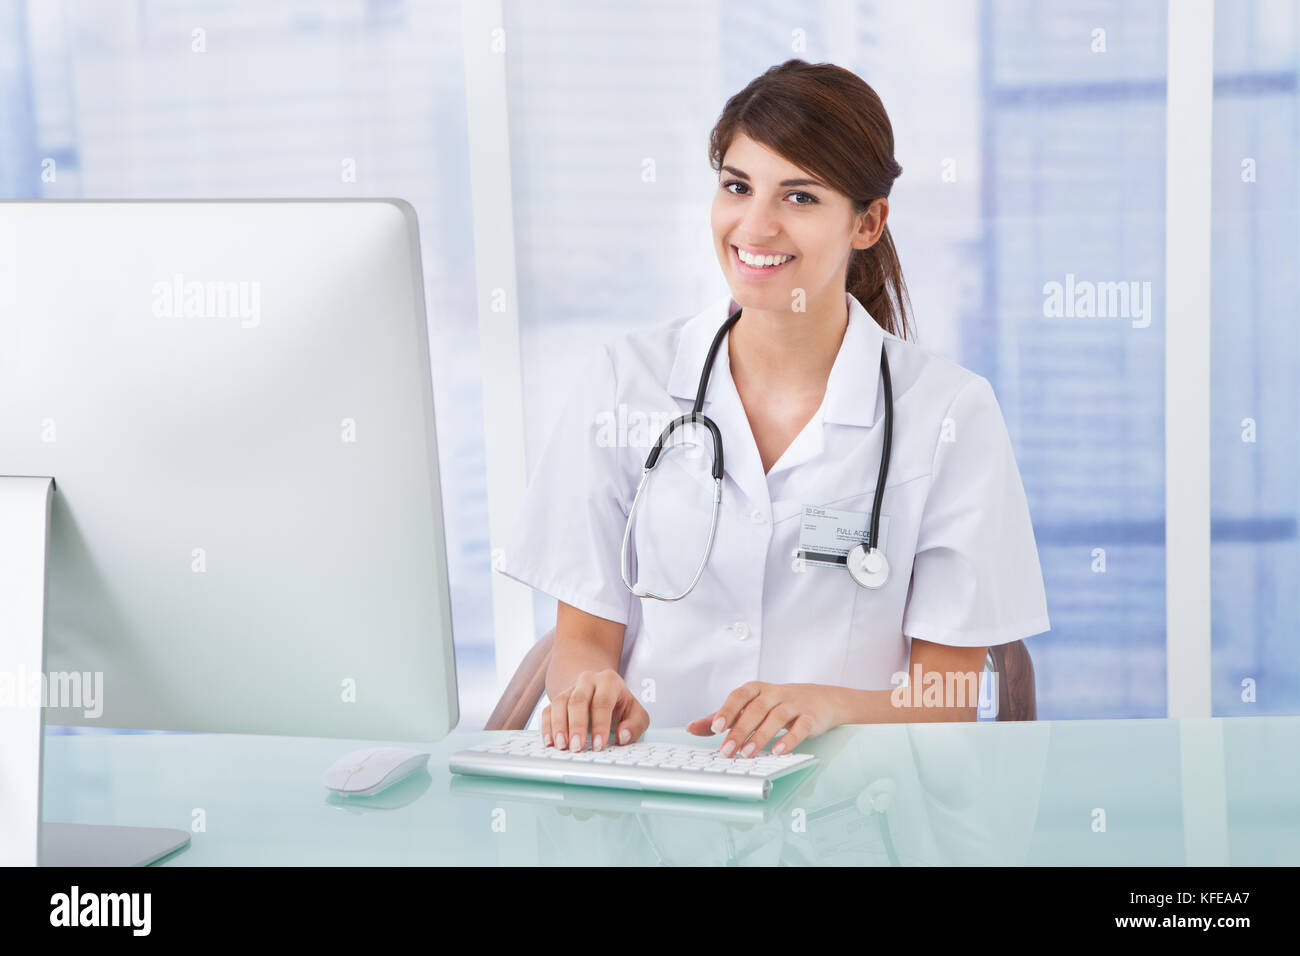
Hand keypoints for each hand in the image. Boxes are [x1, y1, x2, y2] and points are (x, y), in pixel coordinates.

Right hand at [541, 669, 648, 752]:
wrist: (599, 687)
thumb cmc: (619, 704)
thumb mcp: (635, 712)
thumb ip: (635, 724)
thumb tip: (622, 736)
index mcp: (609, 681)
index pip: (602, 702)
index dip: (600, 724)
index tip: (598, 744)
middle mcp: (587, 681)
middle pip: (578, 700)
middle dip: (577, 726)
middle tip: (577, 747)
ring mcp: (570, 689)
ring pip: (560, 703)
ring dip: (559, 726)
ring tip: (562, 746)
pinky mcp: (557, 698)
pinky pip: (547, 710)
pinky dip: (547, 726)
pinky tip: (550, 742)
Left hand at [685, 682, 840, 756]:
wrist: (820, 699)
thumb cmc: (778, 704)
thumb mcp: (750, 706)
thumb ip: (722, 717)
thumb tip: (692, 728)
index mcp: (756, 690)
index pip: (739, 696)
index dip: (727, 710)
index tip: (715, 727)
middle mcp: (774, 694)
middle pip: (755, 709)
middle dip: (740, 731)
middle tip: (727, 751)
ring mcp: (794, 704)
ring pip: (776, 718)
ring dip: (761, 736)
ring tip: (747, 754)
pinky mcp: (810, 717)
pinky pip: (800, 727)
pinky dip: (789, 739)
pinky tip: (778, 751)